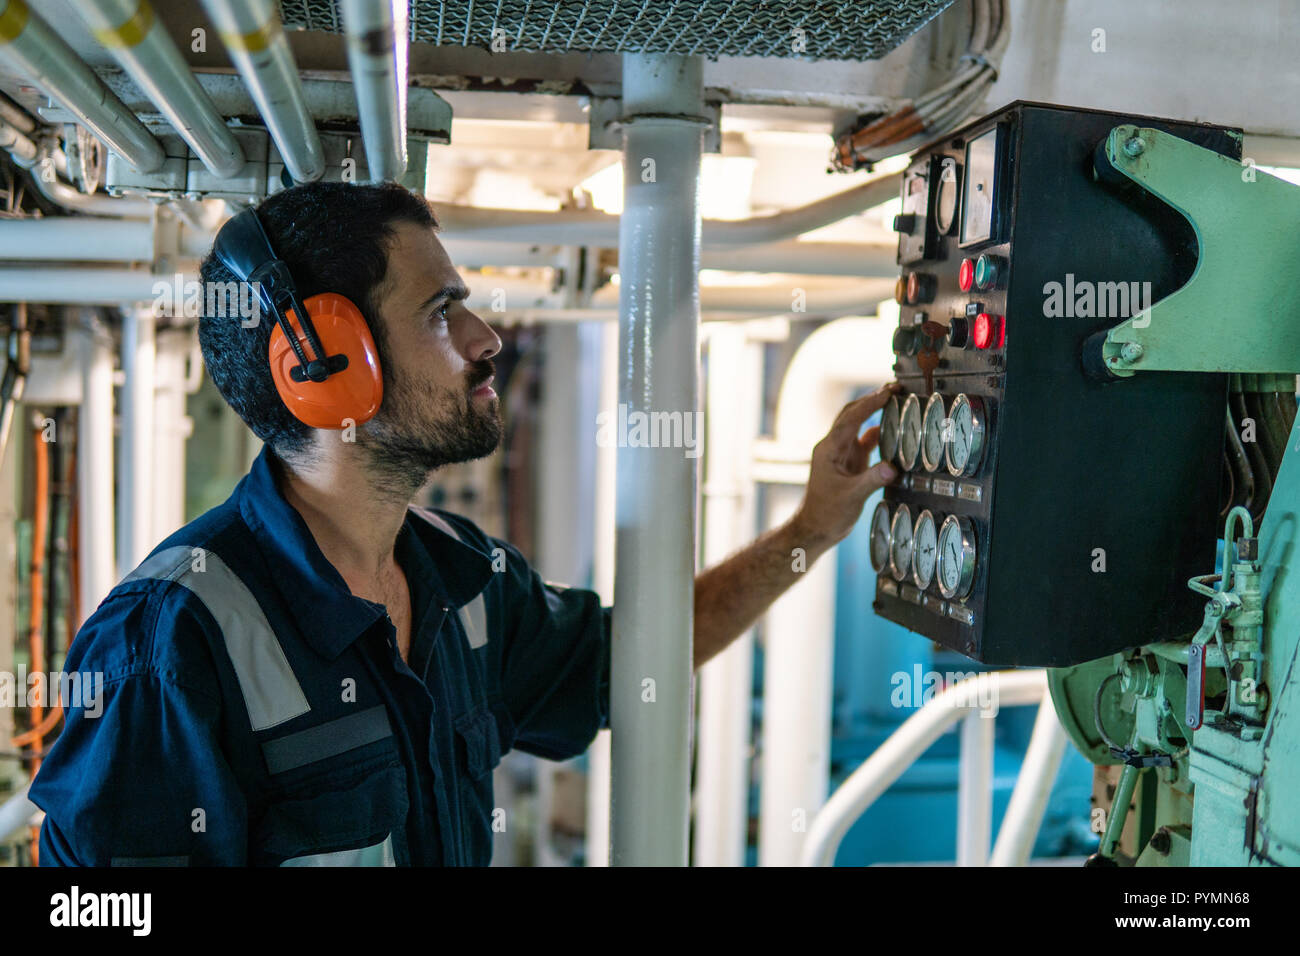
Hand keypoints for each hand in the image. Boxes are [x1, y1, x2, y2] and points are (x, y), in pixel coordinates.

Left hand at [792, 382, 902, 548]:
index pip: (850, 419)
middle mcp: (833, 447)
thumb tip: (892, 467)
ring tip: (896, 401)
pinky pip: (865, 441)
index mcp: (828, 449)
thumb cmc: (827, 514)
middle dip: (872, 400)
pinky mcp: (849, 462)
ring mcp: (841, 453)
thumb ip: (871, 480)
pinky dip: (878, 433)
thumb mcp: (851, 497)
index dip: (869, 404)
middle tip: (895, 389)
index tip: (887, 392)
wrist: (816, 528)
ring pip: (858, 425)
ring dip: (875, 413)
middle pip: (852, 415)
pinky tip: (893, 430)